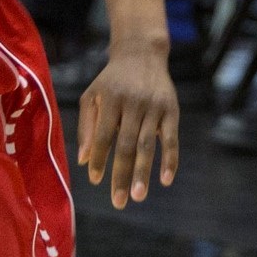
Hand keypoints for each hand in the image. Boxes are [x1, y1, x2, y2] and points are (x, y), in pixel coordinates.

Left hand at [78, 42, 180, 208]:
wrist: (142, 54)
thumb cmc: (112, 80)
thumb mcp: (92, 96)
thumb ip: (86, 127)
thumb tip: (84, 161)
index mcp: (111, 99)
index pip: (104, 135)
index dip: (100, 158)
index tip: (96, 180)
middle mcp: (134, 103)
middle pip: (127, 145)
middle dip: (122, 175)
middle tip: (118, 202)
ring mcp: (155, 107)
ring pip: (148, 145)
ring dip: (143, 173)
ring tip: (137, 196)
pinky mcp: (172, 110)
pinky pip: (171, 139)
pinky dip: (170, 160)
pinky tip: (165, 180)